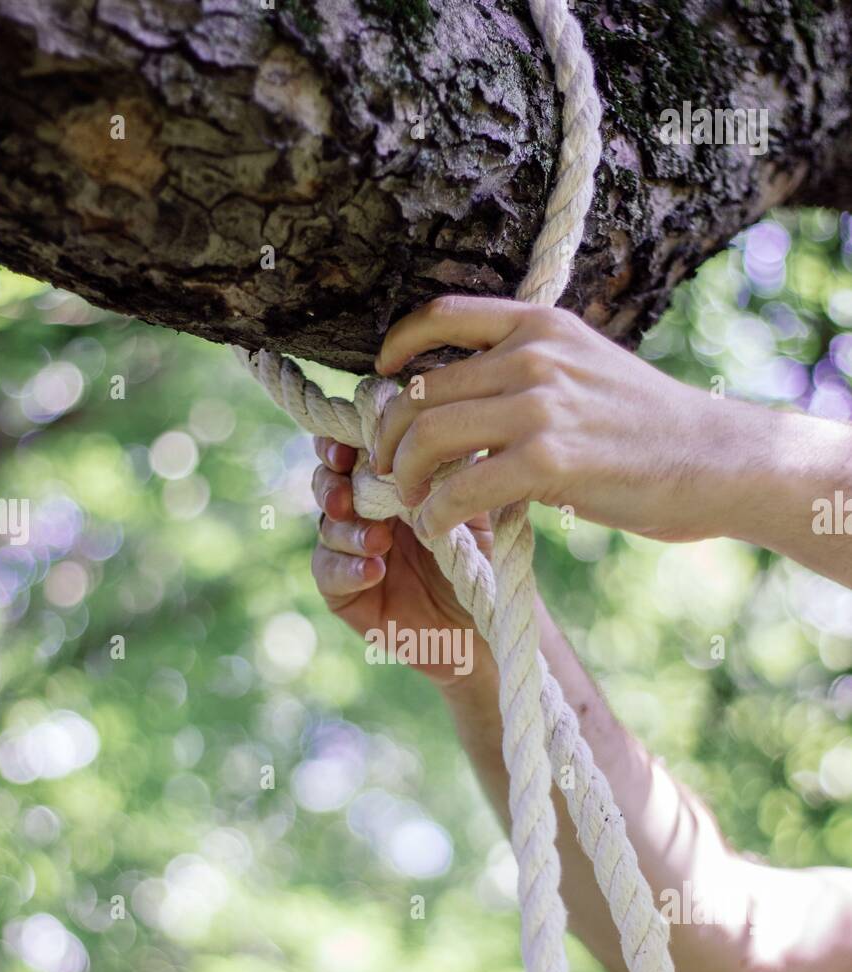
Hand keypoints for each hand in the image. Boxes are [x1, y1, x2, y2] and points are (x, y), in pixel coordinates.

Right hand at [310, 437, 495, 687]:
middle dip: (331, 482)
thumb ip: (451, 467)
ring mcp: (350, 551)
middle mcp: (364, 511)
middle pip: (326, 480)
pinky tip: (374, 571)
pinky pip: (328, 573)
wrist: (487, 626)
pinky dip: (347, 569)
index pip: (353, 448)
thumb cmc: (483, 562)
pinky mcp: (345, 593)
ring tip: (379, 542)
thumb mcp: (473, 506)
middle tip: (347, 495)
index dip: (341, 440)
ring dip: (347, 530)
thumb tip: (436, 421)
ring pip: (326, 526)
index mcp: (389, 482)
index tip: (349, 445)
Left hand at [373, 295, 735, 542]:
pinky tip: (437, 528)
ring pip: (429, 434)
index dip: (396, 347)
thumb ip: (534, 371)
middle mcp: (533, 355)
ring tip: (408, 500)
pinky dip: (435, 513)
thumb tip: (475, 399)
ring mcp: (540, 406)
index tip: (381, 380)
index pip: (441, 315)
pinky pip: (460, 488)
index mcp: (540, 326)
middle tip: (387, 467)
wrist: (719, 459)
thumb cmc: (655, 427)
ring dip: (403, 474)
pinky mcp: (548, 461)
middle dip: (389, 434)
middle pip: (421, 387)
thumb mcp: (590, 369)